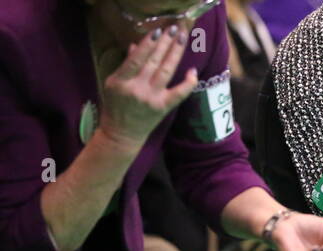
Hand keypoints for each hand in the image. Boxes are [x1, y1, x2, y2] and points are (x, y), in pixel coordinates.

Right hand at [100, 27, 198, 149]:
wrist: (122, 133)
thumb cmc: (115, 105)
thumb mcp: (113, 83)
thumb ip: (125, 65)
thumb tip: (136, 45)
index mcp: (122, 82)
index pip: (137, 59)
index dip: (148, 45)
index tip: (157, 31)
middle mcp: (138, 89)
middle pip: (154, 63)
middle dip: (165, 44)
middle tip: (174, 29)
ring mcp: (152, 99)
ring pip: (166, 72)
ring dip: (175, 54)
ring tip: (182, 39)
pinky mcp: (163, 108)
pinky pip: (179, 94)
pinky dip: (187, 83)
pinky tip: (193, 71)